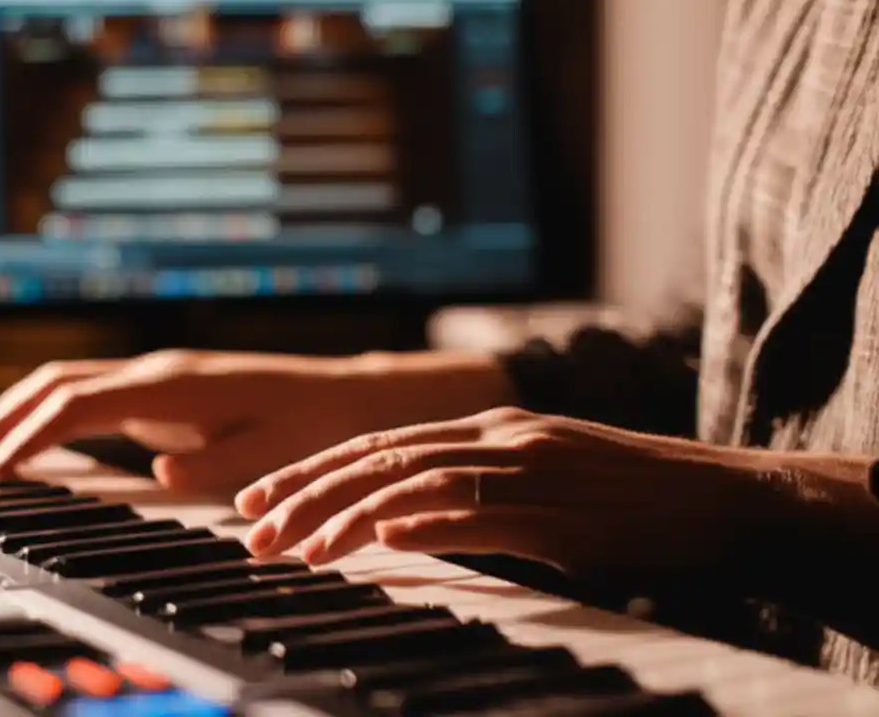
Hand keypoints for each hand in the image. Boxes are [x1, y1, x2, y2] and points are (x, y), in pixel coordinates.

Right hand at [0, 349, 515, 497]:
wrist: (343, 398)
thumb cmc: (307, 427)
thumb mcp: (263, 454)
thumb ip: (205, 463)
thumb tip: (152, 467)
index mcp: (174, 383)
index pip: (80, 401)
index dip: (31, 432)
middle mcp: (157, 370)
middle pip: (59, 380)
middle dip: (7, 416)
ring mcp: (157, 375)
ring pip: (68, 381)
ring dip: (21, 411)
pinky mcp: (162, 389)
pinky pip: (90, 395)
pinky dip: (51, 414)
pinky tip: (35, 443)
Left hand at [235, 406, 830, 587]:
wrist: (722, 499)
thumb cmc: (626, 501)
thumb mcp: (537, 485)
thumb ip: (470, 494)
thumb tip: (396, 523)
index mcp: (488, 427)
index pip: (377, 444)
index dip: (310, 470)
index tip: (258, 499)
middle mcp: (498, 435)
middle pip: (378, 456)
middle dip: (306, 491)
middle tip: (252, 528)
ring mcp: (529, 466)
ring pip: (414, 480)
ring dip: (348, 514)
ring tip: (298, 546)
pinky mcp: (561, 508)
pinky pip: (481, 512)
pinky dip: (427, 522)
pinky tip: (384, 539)